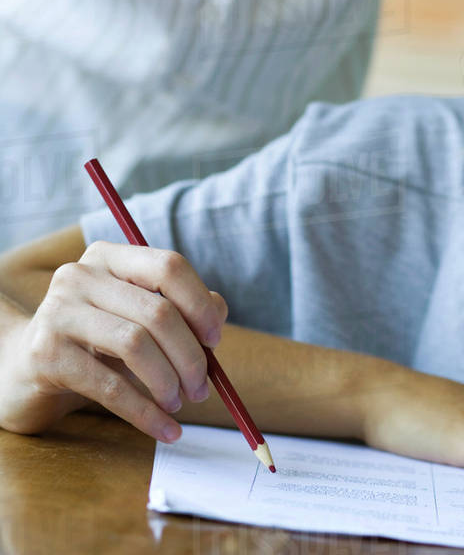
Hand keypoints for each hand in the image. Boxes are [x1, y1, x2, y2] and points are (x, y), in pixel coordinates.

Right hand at [0, 241, 227, 441]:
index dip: (199, 304)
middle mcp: (81, 275)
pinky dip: (145, 412)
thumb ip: (179, 311)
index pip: (168, 266)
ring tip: (179, 403)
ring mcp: (59, 311)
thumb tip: (218, 317)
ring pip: (136, 343)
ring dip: (168, 381)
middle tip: (201, 388)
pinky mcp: (46, 352)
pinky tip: (164, 428)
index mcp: (110, 257)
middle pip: (157, 310)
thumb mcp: (135, 320)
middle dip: (190, 355)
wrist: (22, 373)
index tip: (215, 340)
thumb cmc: (93, 345)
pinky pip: (109, 385)